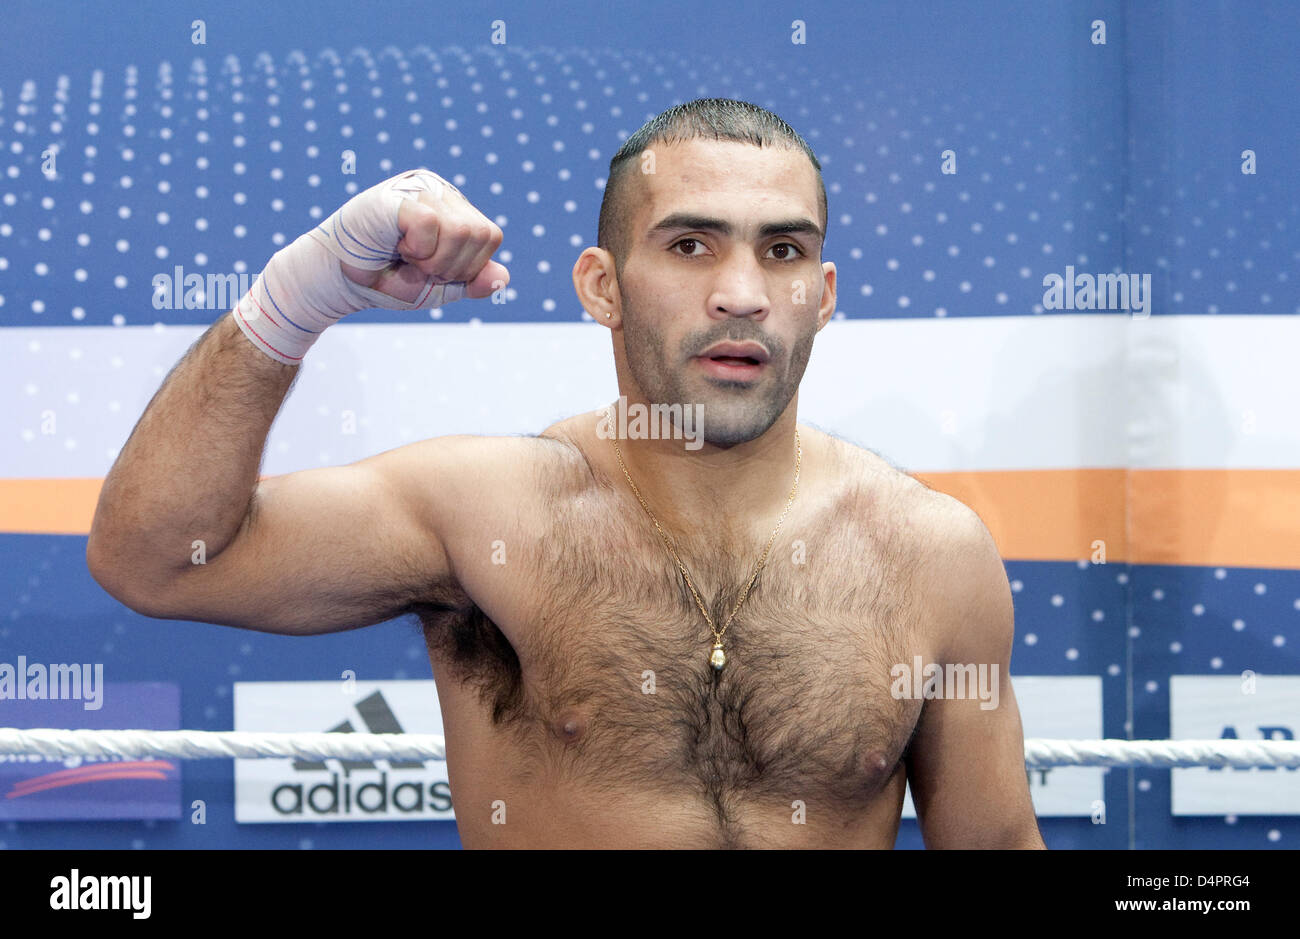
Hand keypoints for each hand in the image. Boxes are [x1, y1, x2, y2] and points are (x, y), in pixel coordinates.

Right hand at [340, 177, 508, 301]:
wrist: (343, 282)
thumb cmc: (390, 278)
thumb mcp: (441, 285)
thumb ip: (473, 281)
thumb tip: (503, 277)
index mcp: (455, 208)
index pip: (490, 236)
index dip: (467, 266)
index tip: (434, 270)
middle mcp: (440, 192)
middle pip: (480, 234)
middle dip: (452, 266)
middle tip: (418, 265)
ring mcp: (419, 189)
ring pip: (461, 230)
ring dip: (434, 261)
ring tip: (407, 257)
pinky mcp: (397, 196)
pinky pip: (430, 224)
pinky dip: (418, 249)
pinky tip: (396, 247)